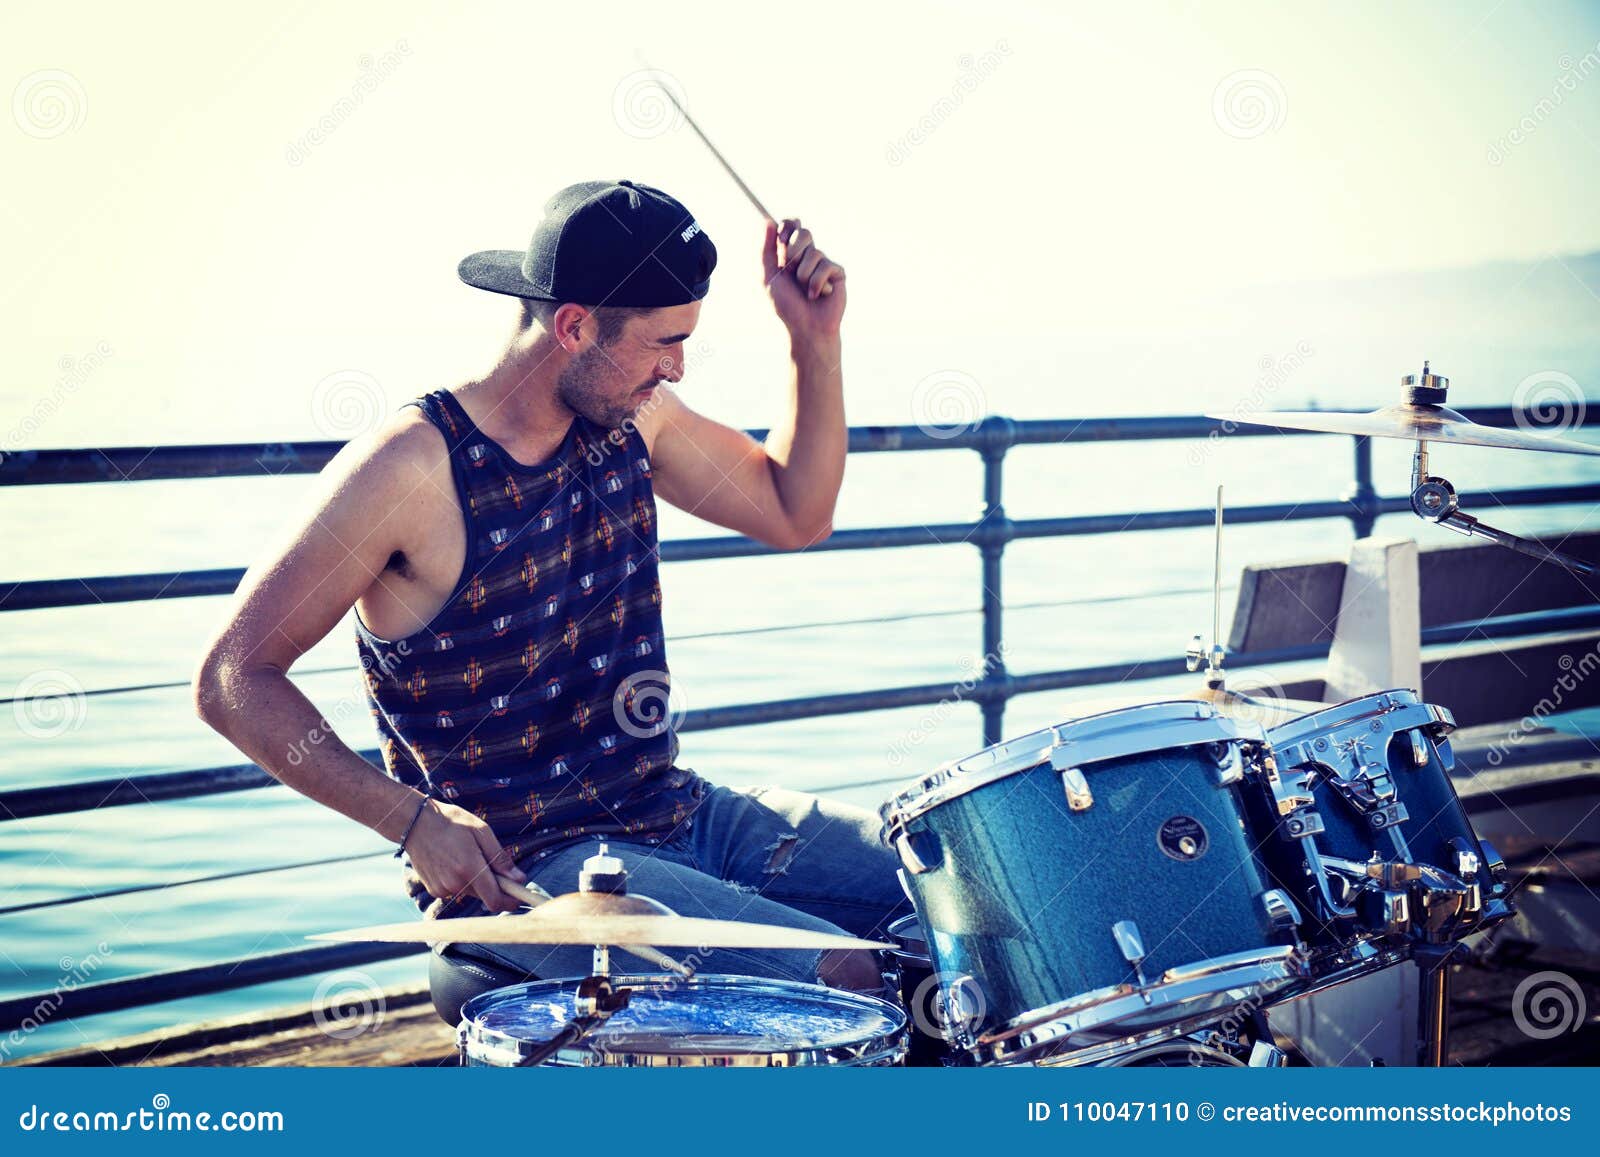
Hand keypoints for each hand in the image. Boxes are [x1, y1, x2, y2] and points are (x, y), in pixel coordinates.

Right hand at [402, 798, 525, 912]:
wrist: (415, 823)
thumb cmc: (452, 823)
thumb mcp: (481, 832)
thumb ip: (500, 858)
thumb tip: (519, 878)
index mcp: (469, 867)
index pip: (494, 899)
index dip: (509, 901)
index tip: (518, 897)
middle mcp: (455, 883)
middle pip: (485, 896)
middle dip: (495, 885)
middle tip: (492, 864)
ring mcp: (443, 888)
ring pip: (472, 892)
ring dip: (478, 881)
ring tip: (468, 856)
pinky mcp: (434, 890)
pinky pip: (457, 890)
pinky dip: (462, 880)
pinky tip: (454, 862)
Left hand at [762, 217, 845, 339]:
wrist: (806, 328)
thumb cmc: (787, 306)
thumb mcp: (768, 277)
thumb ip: (765, 250)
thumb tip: (767, 222)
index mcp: (790, 254)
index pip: (791, 227)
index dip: (788, 226)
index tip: (783, 235)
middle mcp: (807, 256)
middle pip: (804, 233)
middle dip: (793, 252)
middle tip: (789, 270)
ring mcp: (823, 263)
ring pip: (814, 252)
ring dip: (803, 275)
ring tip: (805, 291)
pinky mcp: (837, 272)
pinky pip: (825, 265)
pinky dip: (816, 283)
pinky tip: (817, 296)